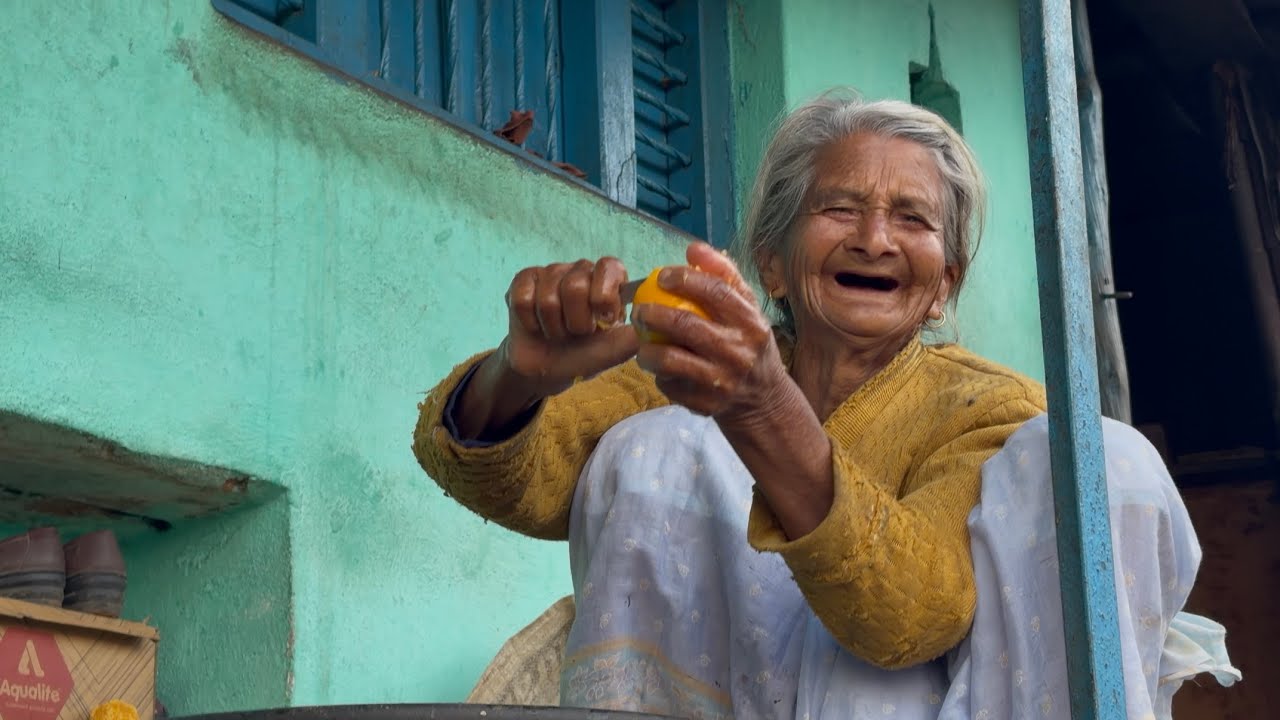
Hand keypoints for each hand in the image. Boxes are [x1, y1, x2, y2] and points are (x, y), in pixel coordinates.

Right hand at [499, 258, 639, 397]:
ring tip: (558, 333)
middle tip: (577, 333)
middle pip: (575, 286)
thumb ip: (631, 338)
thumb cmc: (583, 356)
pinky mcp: (523, 280)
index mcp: (608, 280)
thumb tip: (644, 322)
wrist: (546, 370)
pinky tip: (536, 326)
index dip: (603, 297)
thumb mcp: (612, 353)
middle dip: (575, 322)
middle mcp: (581, 270)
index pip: (609, 267)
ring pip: (548, 296)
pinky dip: (530, 322)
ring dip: (553, 327)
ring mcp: (551, 272)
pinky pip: (523, 298)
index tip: (603, 322)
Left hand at [632, 242, 788, 419]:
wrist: (763, 400)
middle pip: (686, 325)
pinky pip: (670, 385)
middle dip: (653, 314)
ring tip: (642, 343)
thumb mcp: (748, 309)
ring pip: (670, 360)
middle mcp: (739, 352)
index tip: (662, 276)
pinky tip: (659, 368)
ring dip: (647, 350)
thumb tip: (693, 248)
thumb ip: (724, 276)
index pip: (716, 292)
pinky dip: (659, 375)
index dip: (685, 279)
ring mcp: (722, 382)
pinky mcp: (706, 405)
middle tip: (640, 310)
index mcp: (751, 324)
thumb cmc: (749, 344)